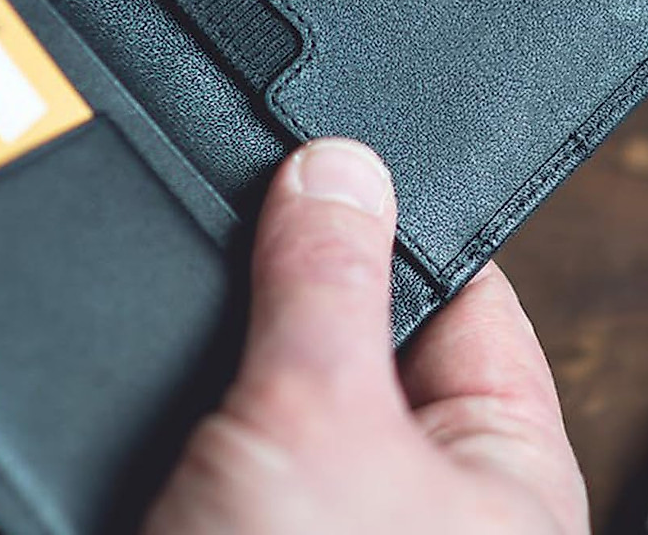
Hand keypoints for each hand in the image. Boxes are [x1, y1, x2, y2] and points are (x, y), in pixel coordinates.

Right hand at [145, 138, 589, 534]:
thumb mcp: (320, 425)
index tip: (345, 151)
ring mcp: (330, 513)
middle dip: (303, 275)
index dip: (407, 215)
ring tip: (187, 268)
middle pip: (366, 331)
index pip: (472, 293)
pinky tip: (144, 352)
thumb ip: (328, 286)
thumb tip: (338, 168)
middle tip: (246, 197)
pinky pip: (224, 428)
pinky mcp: (245, 527)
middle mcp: (421, 493)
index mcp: (502, 473)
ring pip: (284, 381)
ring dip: (233, 338)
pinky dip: (186, 392)